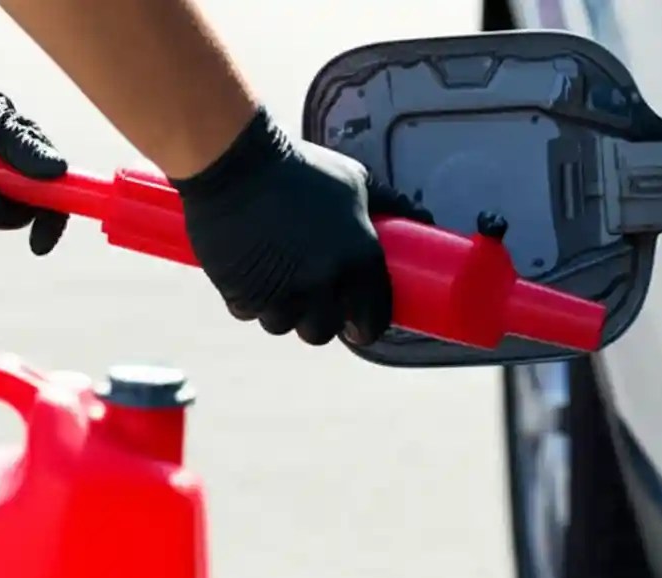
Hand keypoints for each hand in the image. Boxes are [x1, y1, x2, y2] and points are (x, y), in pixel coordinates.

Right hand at [170, 108, 432, 346]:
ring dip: (281, 313)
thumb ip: (387, 202)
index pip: (373, 319)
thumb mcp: (353, 180)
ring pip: (282, 325)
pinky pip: (248, 312)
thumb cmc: (300, 168)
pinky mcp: (241, 294)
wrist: (237, 161)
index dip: (366, 326)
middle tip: (311, 304)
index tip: (356, 323)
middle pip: (322, 332)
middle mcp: (323, 283)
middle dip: (318, 323)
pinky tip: (250, 283)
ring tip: (277, 291)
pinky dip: (248, 301)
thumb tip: (424, 218)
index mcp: (359, 260)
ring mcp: (280, 293)